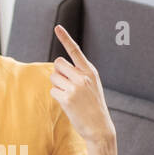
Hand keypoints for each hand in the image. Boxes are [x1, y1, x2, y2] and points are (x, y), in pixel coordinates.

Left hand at [51, 25, 115, 144]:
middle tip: (66, 84)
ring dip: (57, 85)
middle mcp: (83, 77)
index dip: (65, 38)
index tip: (57, 27)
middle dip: (58, 72)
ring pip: (54, 77)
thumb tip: (58, 67)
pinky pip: (53, 91)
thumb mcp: (92, 86)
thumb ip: (79, 74)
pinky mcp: (67, 99)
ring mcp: (75, 87)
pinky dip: (57, 96)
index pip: (75, 51)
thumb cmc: (94, 106)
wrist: (100, 127)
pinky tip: (67, 104)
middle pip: (58, 63)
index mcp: (90, 71)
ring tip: (69, 95)